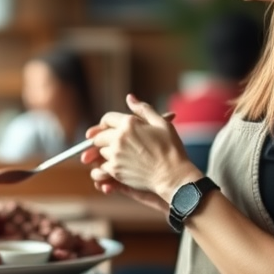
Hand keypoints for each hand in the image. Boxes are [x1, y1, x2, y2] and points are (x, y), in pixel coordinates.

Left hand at [81, 94, 196, 207]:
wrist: (173, 175)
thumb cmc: (171, 148)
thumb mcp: (161, 123)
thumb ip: (143, 109)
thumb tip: (129, 97)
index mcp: (129, 123)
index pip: (107, 119)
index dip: (106, 123)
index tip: (109, 127)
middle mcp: (119, 138)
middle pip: (99, 136)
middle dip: (105, 138)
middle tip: (116, 142)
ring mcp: (115, 155)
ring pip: (102, 151)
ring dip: (108, 152)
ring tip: (123, 154)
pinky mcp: (115, 170)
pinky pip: (104, 166)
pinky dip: (110, 165)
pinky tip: (123, 165)